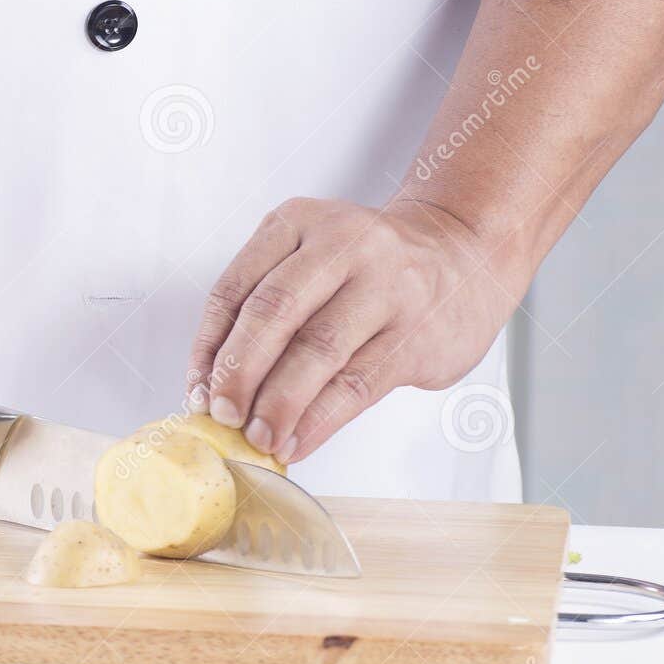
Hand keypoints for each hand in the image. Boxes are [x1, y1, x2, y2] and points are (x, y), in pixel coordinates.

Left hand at [187, 198, 520, 463]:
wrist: (466, 254)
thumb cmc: (371, 267)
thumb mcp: (312, 257)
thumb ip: (266, 306)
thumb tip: (215, 385)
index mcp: (298, 222)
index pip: (235, 288)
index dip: (209, 347)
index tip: (198, 388)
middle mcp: (343, 245)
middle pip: (273, 314)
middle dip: (239, 374)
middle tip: (222, 416)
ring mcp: (386, 287)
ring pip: (317, 353)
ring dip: (278, 405)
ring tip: (258, 438)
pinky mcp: (416, 334)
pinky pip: (357, 384)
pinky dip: (319, 420)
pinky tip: (297, 441)